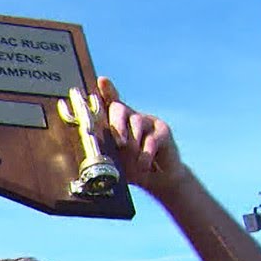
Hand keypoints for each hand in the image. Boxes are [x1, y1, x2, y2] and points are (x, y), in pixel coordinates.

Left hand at [97, 77, 186, 196]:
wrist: (158, 179)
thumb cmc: (132, 168)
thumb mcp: (116, 161)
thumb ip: (107, 152)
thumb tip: (97, 150)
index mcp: (117, 122)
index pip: (110, 102)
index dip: (107, 90)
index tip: (102, 81)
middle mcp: (131, 116)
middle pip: (120, 109)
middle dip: (117, 125)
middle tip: (119, 143)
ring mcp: (148, 121)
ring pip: (136, 123)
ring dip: (132, 143)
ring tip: (132, 160)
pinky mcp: (163, 131)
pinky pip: (151, 139)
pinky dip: (145, 155)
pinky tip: (143, 165)